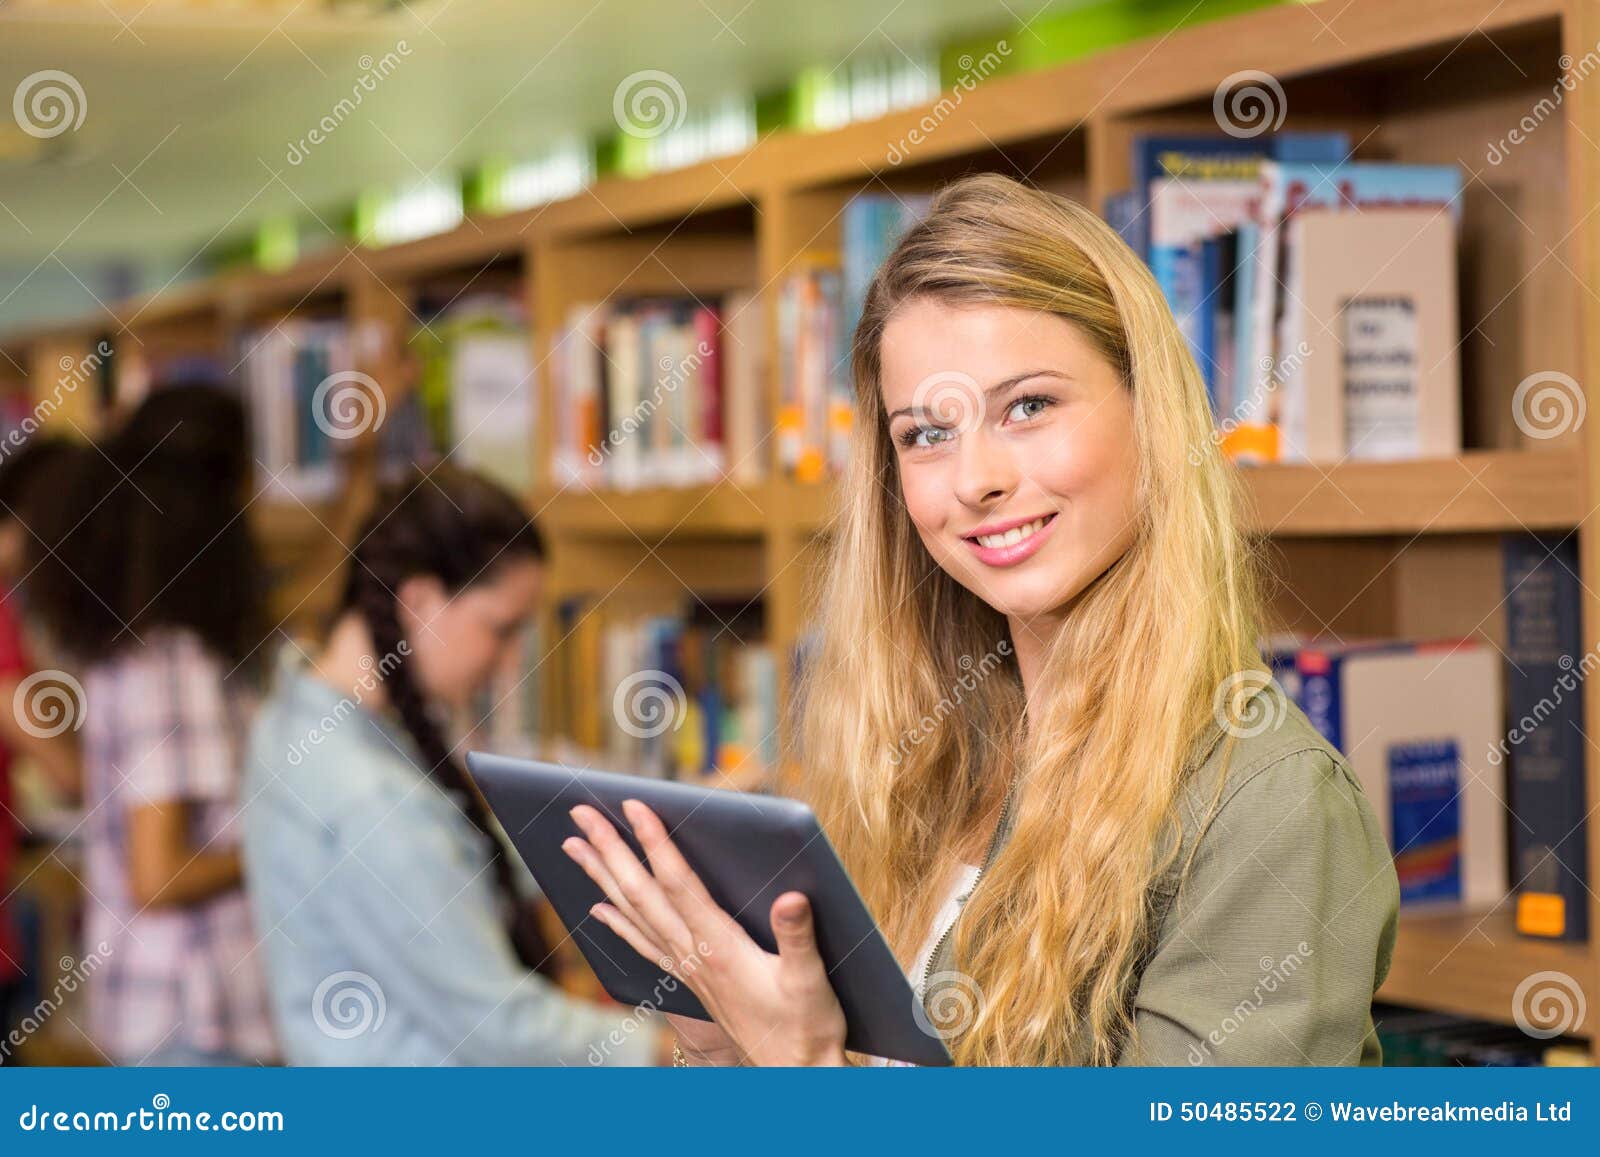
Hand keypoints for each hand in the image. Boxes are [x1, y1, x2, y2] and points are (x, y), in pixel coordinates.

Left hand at [563, 800, 847, 1066]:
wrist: (794, 1076)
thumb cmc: (806, 1029)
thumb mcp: (810, 981)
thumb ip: (798, 937)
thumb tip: (791, 897)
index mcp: (719, 947)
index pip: (677, 883)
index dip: (655, 841)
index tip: (632, 806)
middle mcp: (694, 954)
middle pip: (640, 892)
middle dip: (609, 849)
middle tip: (579, 812)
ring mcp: (687, 968)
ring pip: (632, 914)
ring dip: (601, 877)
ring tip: (573, 847)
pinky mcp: (691, 980)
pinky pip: (642, 944)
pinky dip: (617, 922)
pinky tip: (598, 909)